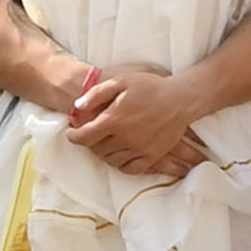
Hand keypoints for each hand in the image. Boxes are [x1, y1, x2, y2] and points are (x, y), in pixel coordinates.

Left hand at [67, 62, 205, 181]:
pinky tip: (120, 155)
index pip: (85, 136)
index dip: (74, 137)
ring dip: (104, 153)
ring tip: (104, 143)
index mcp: (114, 119)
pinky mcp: (152, 156)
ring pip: (112, 160)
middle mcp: (125, 138)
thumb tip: (77, 107)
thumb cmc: (149, 87)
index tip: (71, 134)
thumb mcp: (120, 81)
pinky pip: (131, 169)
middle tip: (90, 135)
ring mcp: (139, 149)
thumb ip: (96, 94)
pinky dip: (122, 165)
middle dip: (90, 143)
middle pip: (98, 149)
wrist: (179, 99)